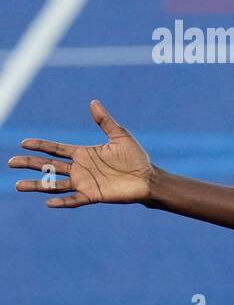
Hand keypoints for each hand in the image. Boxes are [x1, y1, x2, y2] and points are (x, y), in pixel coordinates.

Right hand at [8, 101, 153, 206]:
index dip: (40, 145)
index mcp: (83, 154)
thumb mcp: (120, 136)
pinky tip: (48, 202)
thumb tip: (93, 102)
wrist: (148, 178)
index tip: (23, 143)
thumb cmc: (135, 158)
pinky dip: (62, 201)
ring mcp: (85, 182)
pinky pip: (74, 199)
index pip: (56, 149)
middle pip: (48, 166)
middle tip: (11, 162)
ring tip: (17, 185)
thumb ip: (105, 121)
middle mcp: (80, 168)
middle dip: (30, 163)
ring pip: (55, 184)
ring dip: (37, 185)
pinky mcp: (93, 195)